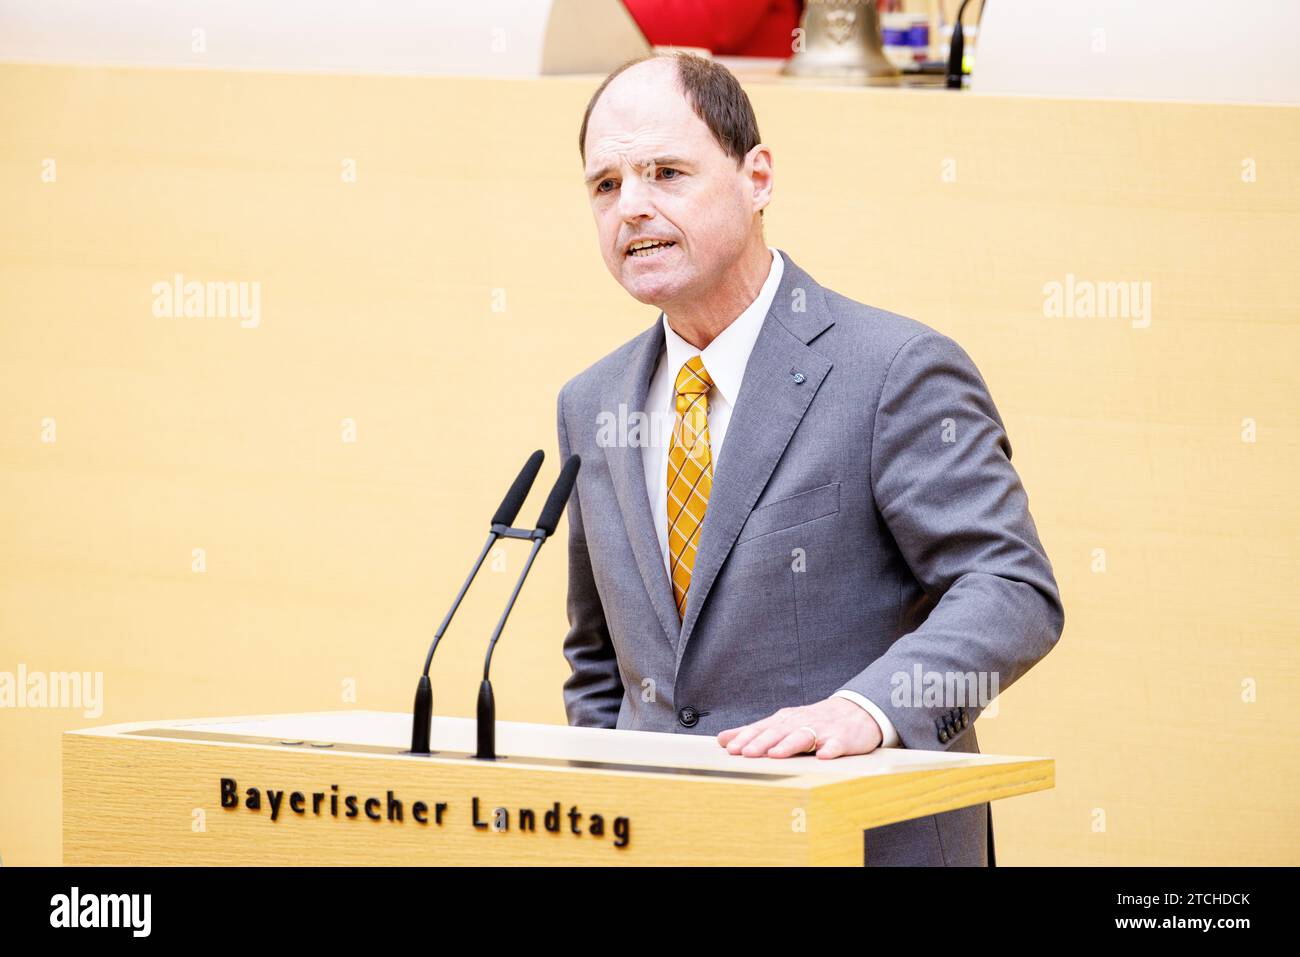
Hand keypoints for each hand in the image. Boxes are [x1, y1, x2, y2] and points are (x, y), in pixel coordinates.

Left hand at [717, 697, 883, 758]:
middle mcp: (800, 723)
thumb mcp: (782, 724)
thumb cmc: (813, 721)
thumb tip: (722, 739)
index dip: (746, 739)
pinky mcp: (842, 738)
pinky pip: (836, 744)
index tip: (731, 749)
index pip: (762, 729)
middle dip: (762, 742)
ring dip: (789, 745)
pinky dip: (830, 749)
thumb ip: (753, 732)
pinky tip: (824, 756)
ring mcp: (822, 730)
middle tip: (747, 753)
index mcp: (784, 721)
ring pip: (804, 736)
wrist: (856, 711)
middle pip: (779, 732)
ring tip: (776, 755)